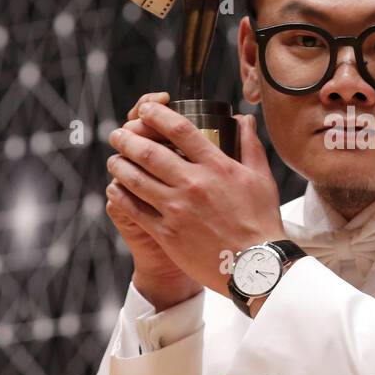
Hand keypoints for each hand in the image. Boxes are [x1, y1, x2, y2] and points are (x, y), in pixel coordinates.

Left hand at [106, 100, 286, 299]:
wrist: (255, 265)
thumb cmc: (260, 221)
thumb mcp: (261, 178)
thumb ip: (250, 145)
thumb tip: (244, 119)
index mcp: (216, 166)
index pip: (180, 130)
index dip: (156, 114)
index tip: (145, 109)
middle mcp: (193, 183)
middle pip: (148, 152)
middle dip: (127, 138)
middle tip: (118, 134)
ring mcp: (177, 209)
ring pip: (136, 179)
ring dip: (119, 164)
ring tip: (113, 159)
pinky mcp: (167, 233)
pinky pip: (134, 209)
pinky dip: (120, 195)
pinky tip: (115, 189)